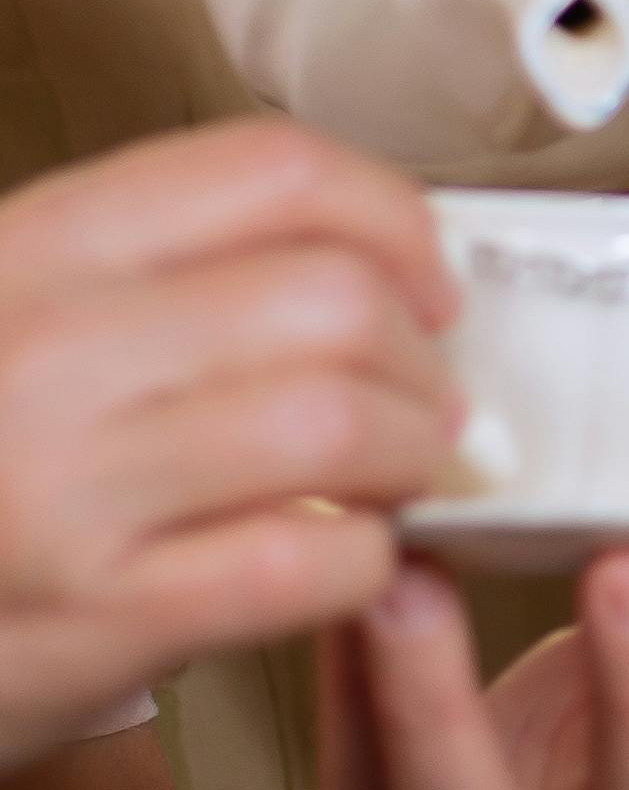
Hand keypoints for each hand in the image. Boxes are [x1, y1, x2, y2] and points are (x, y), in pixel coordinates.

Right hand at [0, 129, 461, 778]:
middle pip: (329, 298)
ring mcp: (65, 488)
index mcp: (31, 251)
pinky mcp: (96, 618)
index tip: (427, 277)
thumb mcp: (13, 322)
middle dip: (418, 356)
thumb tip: (368, 266)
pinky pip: (307, 562)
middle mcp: (43, 351)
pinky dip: (369, 560)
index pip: (268, 170)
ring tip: (397, 479)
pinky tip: (347, 562)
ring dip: (409, 454)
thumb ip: (153, 280)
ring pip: (336, 423)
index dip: (393, 216)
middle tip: (425, 400)